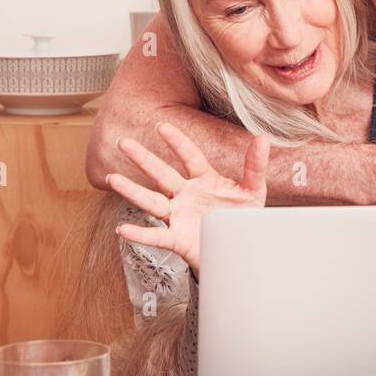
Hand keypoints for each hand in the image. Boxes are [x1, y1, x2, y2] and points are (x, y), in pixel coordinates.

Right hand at [106, 121, 268, 277]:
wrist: (243, 248)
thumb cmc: (243, 217)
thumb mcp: (253, 191)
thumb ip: (255, 166)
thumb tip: (262, 138)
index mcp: (204, 180)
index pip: (189, 157)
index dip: (177, 142)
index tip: (162, 126)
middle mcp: (186, 195)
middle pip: (162, 174)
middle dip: (143, 158)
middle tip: (123, 142)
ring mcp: (179, 216)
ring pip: (152, 201)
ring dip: (132, 190)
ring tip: (113, 179)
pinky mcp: (177, 239)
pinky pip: (155, 236)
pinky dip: (139, 234)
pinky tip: (123, 229)